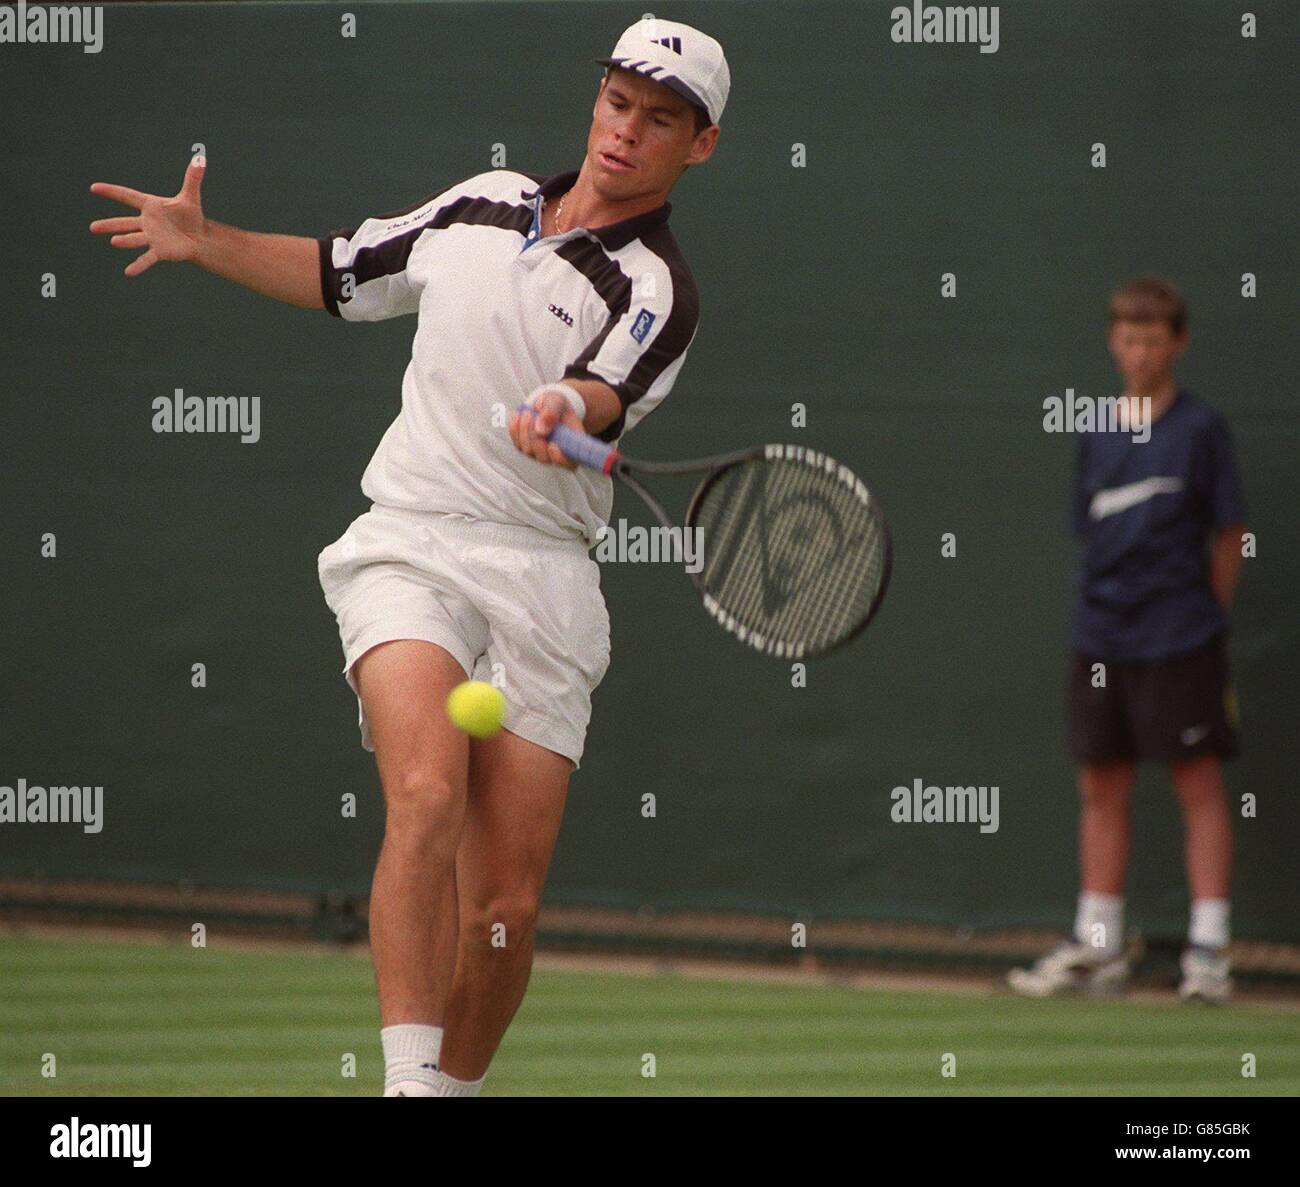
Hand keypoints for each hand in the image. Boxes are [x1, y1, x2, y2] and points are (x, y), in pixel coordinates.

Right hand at [90, 155, 207, 276]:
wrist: (199, 237)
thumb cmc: (191, 216)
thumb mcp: (191, 197)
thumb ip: (193, 178)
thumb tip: (201, 157)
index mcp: (150, 206)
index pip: (128, 196)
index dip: (112, 192)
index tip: (94, 188)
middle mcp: (146, 222)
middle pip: (124, 222)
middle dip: (110, 225)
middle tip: (93, 228)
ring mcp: (151, 237)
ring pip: (133, 239)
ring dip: (124, 240)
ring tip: (114, 242)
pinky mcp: (159, 251)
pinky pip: (147, 258)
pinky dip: (138, 265)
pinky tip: (128, 272)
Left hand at [509, 389, 583, 469]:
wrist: (546, 404)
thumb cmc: (557, 406)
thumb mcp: (558, 401)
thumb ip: (552, 412)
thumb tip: (541, 429)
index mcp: (572, 445)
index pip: (569, 463)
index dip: (561, 459)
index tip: (552, 445)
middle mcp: (555, 454)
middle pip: (544, 458)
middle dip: (536, 437)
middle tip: (533, 415)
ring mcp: (539, 453)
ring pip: (528, 450)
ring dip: (525, 430)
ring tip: (527, 413)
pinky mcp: (525, 448)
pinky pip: (517, 443)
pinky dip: (515, 429)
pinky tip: (518, 416)